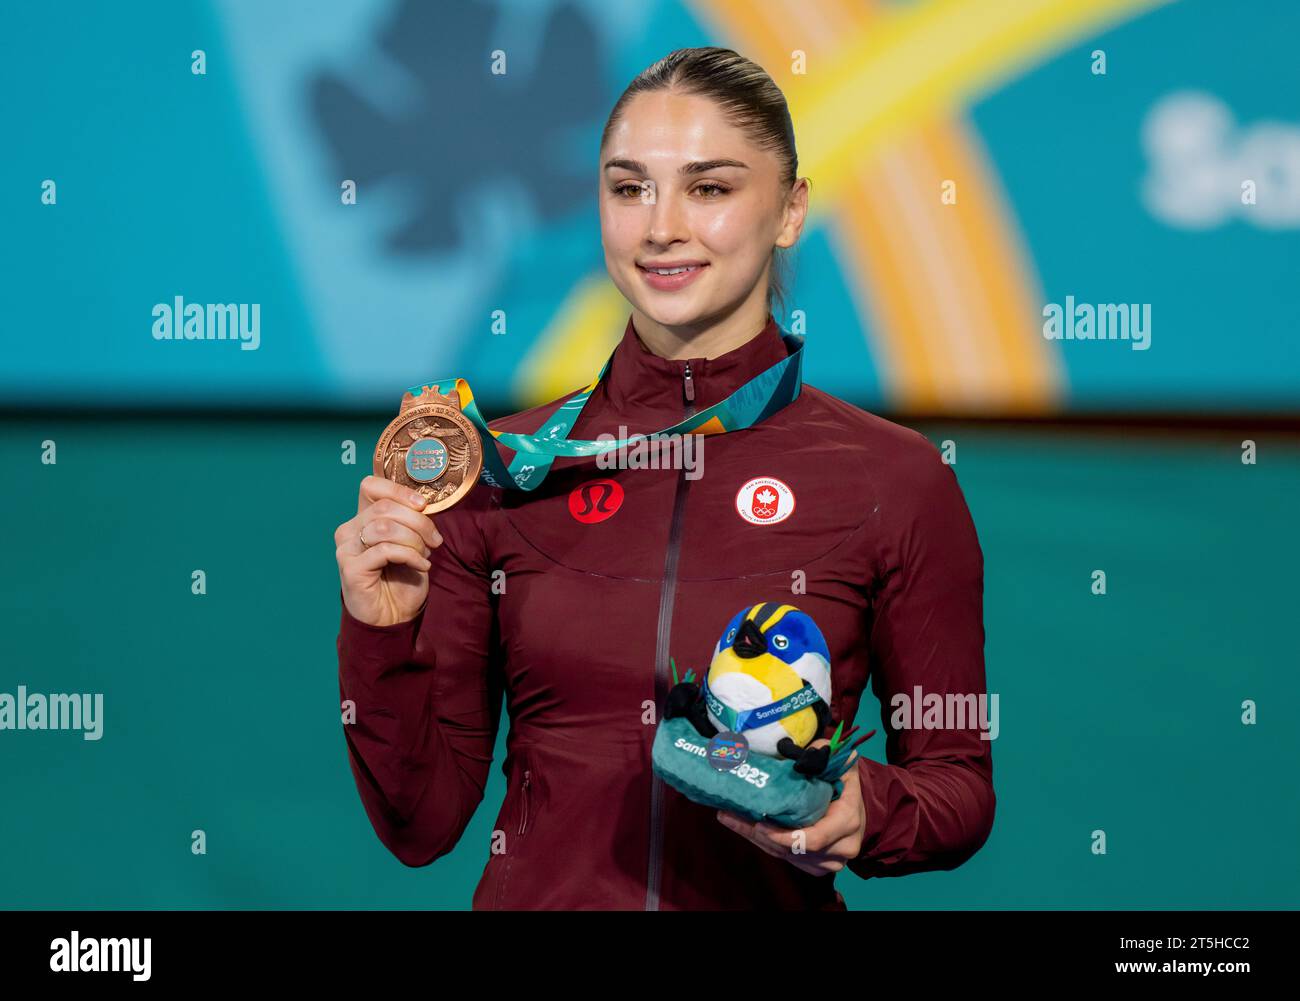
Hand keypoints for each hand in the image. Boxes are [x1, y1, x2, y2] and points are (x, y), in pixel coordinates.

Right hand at [335, 475, 442, 626]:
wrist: (392, 617)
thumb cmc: (401, 579)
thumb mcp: (411, 543)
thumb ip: (411, 522)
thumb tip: (424, 504)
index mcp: (362, 519)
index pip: (371, 486)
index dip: (399, 491)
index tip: (423, 505)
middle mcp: (349, 530)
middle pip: (385, 507)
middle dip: (418, 522)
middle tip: (435, 540)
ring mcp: (346, 549)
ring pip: (385, 527)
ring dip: (414, 541)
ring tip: (425, 555)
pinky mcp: (351, 568)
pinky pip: (386, 550)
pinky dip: (411, 556)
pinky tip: (421, 566)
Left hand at [716, 740, 865, 875]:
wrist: (857, 812)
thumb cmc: (845, 785)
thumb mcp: (842, 764)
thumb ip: (827, 753)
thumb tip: (808, 748)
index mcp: (846, 822)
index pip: (813, 839)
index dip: (784, 836)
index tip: (759, 823)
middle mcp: (839, 848)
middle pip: (791, 849)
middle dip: (757, 834)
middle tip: (728, 814)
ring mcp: (827, 862)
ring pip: (783, 855)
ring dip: (753, 838)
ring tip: (727, 816)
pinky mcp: (814, 866)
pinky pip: (784, 858)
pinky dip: (762, 843)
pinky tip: (740, 826)